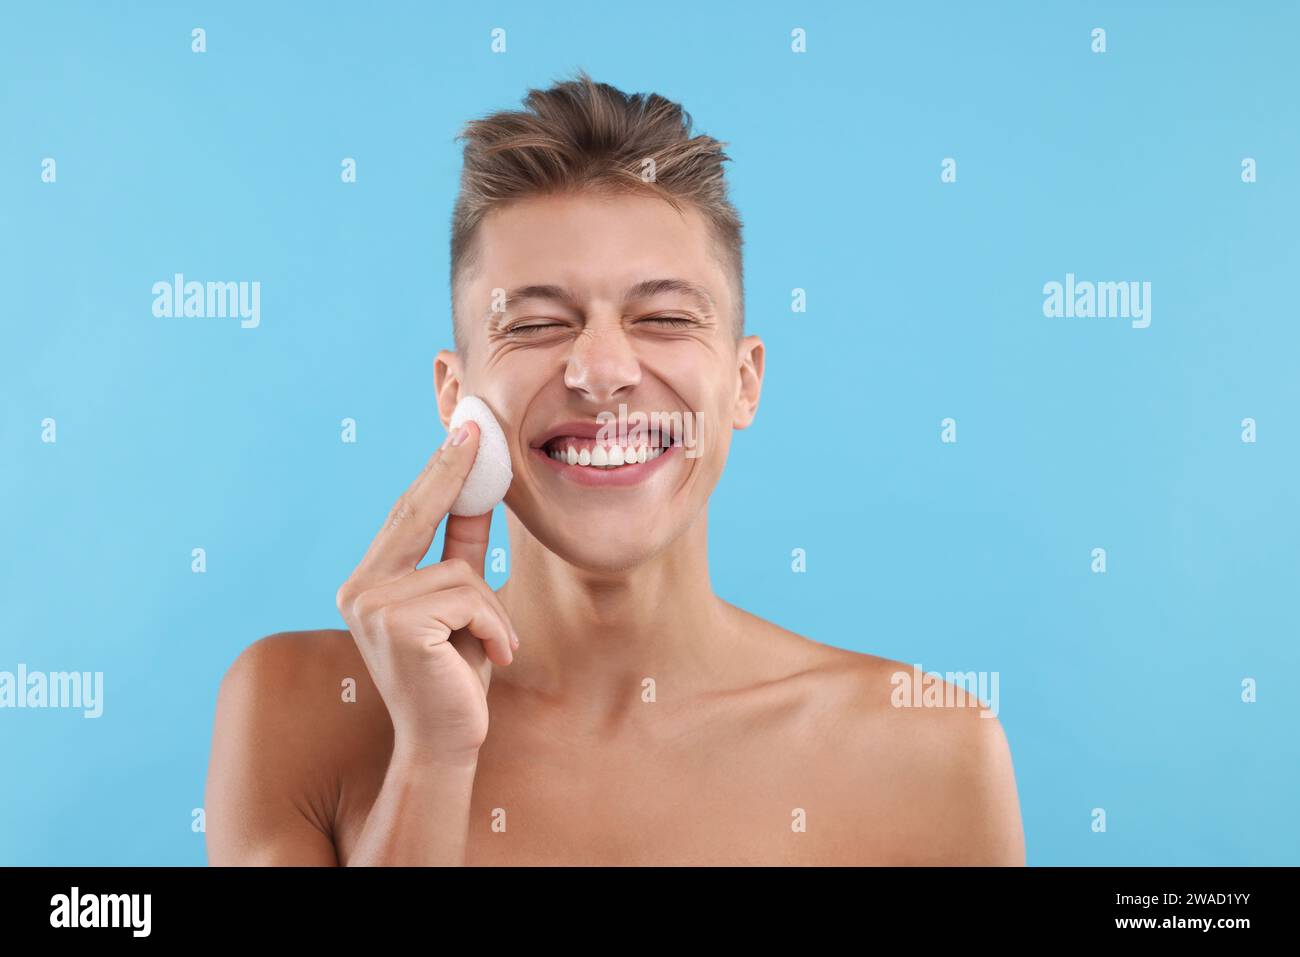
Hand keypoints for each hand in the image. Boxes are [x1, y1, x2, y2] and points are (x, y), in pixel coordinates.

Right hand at [335, 421, 516, 760]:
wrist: (445, 743)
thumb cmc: (454, 675)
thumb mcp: (462, 605)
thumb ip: (463, 550)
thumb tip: (480, 493)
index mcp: (369, 581)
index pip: (407, 515)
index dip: (438, 471)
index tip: (465, 430)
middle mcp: (360, 588)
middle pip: (418, 514)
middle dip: (455, 472)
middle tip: (480, 427)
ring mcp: (373, 605)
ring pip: (463, 570)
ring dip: (493, 610)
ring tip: (491, 647)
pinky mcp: (399, 624)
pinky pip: (471, 596)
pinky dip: (495, 627)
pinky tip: (490, 658)